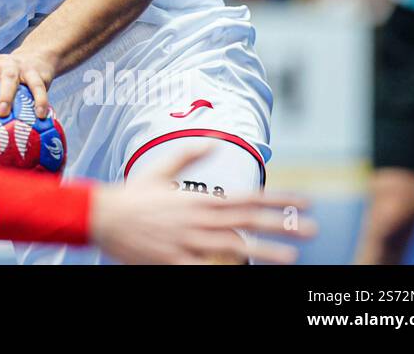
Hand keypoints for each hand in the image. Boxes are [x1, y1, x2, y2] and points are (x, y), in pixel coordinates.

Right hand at [90, 147, 313, 263]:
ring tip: (292, 256)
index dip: (278, 199)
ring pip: (234, 247)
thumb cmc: (131, 195)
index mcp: (198, 199)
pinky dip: (225, 271)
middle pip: (248, 222)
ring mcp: (188, 243)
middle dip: (284, 224)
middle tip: (313, 228)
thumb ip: (188, 155)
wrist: (100, 215)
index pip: (248, 197)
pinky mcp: (174, 262)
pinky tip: (243, 273)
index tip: (304, 200)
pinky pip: (206, 270)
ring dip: (265, 251)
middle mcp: (198, 220)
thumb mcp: (159, 170)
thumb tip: (212, 140)